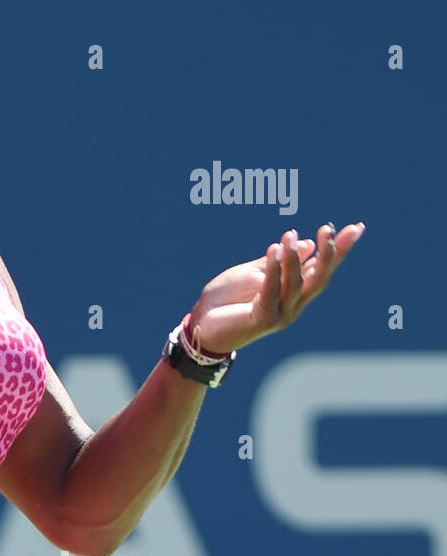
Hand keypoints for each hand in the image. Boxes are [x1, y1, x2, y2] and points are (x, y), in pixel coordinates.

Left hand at [186, 222, 364, 355]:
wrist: (199, 328)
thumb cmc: (225, 301)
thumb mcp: (252, 274)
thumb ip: (276, 262)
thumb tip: (306, 244)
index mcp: (293, 293)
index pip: (321, 268)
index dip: (338, 249)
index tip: (356, 227)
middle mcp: (292, 305)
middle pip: (319, 278)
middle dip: (329, 254)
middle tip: (329, 229)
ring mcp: (279, 314)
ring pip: (296, 283)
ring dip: (293, 257)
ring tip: (289, 234)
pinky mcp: (262, 319)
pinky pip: (271, 290)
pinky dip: (274, 270)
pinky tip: (275, 249)